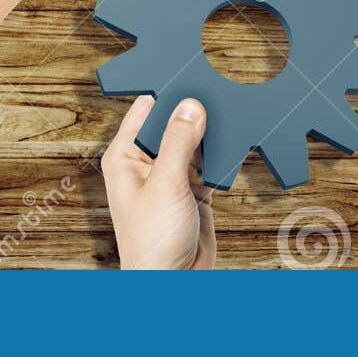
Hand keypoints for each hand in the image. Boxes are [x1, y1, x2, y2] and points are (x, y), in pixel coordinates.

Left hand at [104, 94, 216, 269]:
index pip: (147, 108)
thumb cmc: (153, 244)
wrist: (175, 284)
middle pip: (173, 120)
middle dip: (195, 110)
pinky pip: (208, 158)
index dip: (169, 91)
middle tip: (219, 91)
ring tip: (229, 113)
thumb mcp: (166, 186)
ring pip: (193, 138)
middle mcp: (145, 162)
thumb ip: (179, 142)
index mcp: (125, 156)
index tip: (194, 72)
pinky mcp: (192, 187)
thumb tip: (190, 104)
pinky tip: (232, 141)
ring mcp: (170, 174)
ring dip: (209, 130)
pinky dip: (219, 151)